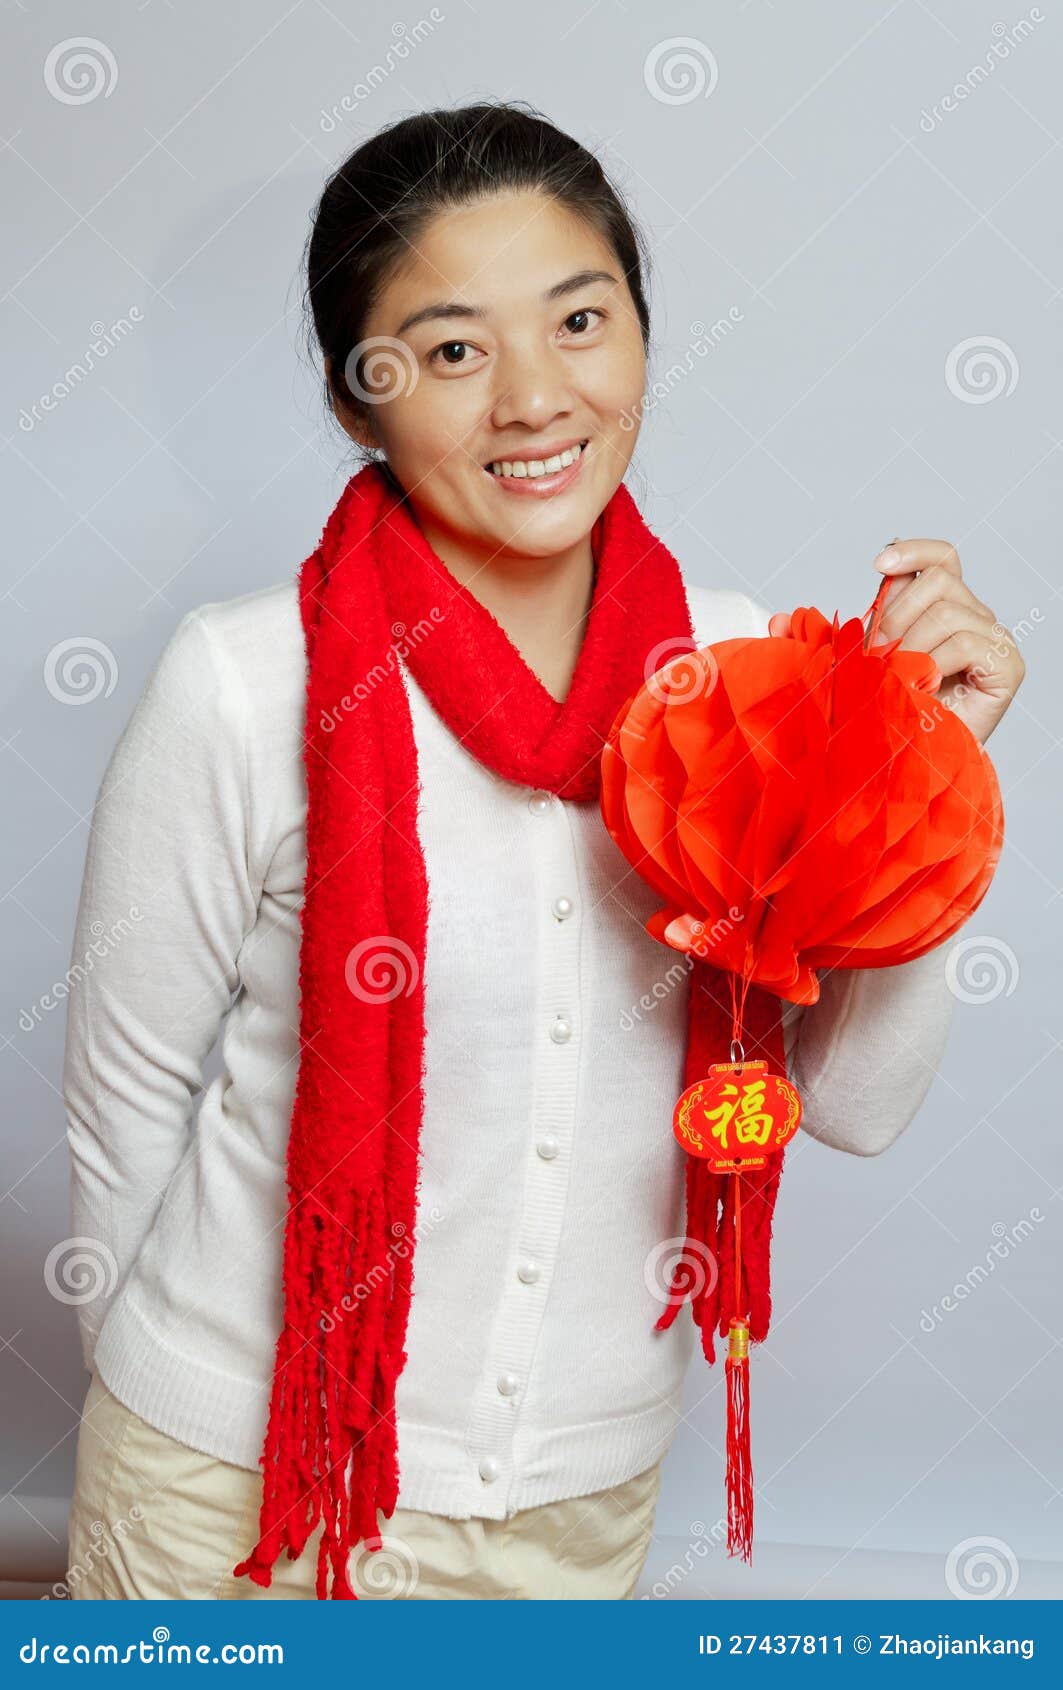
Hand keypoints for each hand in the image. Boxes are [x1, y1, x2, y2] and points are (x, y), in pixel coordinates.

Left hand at [767, 540, 1025, 745]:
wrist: (915, 771)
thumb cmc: (887, 720)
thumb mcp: (848, 672)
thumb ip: (819, 644)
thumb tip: (777, 621)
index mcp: (940, 609)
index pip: (939, 558)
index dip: (911, 551)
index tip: (876, 568)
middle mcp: (973, 618)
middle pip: (939, 580)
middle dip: (896, 617)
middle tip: (878, 657)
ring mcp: (993, 640)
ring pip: (948, 611)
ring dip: (912, 645)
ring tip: (900, 678)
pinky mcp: (1006, 667)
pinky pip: (967, 643)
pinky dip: (936, 663)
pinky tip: (926, 687)